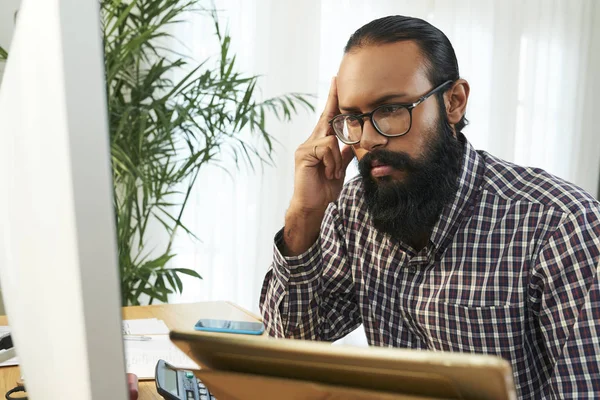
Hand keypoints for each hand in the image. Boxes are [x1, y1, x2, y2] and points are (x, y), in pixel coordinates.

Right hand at [290, 77, 353, 212]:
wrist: (313, 205)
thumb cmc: (324, 188)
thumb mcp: (339, 168)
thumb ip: (344, 153)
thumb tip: (355, 140)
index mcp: (321, 143)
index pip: (329, 117)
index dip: (333, 100)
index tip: (336, 82)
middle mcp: (311, 141)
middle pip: (326, 116)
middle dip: (334, 99)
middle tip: (337, 78)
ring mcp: (305, 147)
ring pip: (331, 139)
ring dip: (336, 160)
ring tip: (333, 173)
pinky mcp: (304, 154)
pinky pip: (326, 148)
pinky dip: (332, 162)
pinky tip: (328, 173)